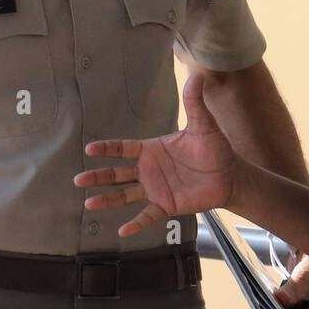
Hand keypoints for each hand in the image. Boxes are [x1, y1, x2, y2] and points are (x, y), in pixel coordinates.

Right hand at [74, 73, 240, 236]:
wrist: (230, 176)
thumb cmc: (215, 149)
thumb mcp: (204, 124)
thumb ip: (194, 103)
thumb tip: (196, 75)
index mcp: (152, 149)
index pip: (123, 148)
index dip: (107, 148)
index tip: (89, 148)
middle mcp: (149, 170)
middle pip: (117, 174)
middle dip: (98, 176)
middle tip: (78, 180)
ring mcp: (155, 189)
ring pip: (125, 195)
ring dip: (107, 200)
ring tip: (88, 205)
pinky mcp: (166, 205)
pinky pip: (147, 216)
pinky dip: (135, 224)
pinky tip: (121, 232)